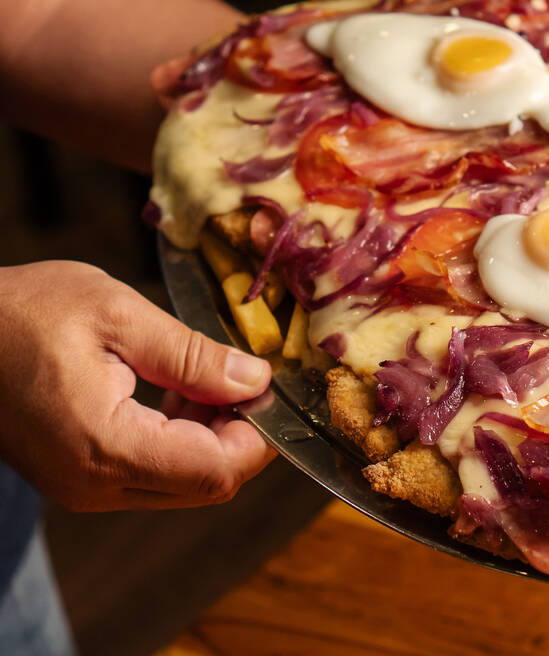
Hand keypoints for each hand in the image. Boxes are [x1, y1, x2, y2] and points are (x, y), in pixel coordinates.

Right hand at [0, 260, 275, 510]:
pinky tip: (179, 391)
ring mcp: (84, 486)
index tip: (272, 389)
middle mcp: (96, 483)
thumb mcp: (118, 316)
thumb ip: (194, 356)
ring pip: (183, 480)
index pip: (216, 470)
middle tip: (245, 376)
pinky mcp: (79, 476)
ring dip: (212, 433)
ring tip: (208, 376)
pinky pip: (152, 473)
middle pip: (206, 483)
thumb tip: (255, 380)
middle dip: (241, 433)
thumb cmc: (21, 315)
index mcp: (107, 447)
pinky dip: (181, 437)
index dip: (260, 435)